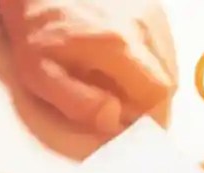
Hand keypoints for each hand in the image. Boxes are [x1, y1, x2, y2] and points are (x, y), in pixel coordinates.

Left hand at [0, 0, 177, 133]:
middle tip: (126, 110)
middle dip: (151, 103)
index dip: (151, 118)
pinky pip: (163, 42)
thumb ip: (79, 103)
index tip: (135, 129)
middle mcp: (142, 25)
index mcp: (118, 47)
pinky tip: (126, 62)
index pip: (159, 94)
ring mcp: (149, 10)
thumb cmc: (34, 31)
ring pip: (169, 60)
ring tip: (124, 85)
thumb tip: (113, 121)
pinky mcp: (148, 3)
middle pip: (168, 79)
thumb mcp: (41, 75)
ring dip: (152, 80)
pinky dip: (151, 60)